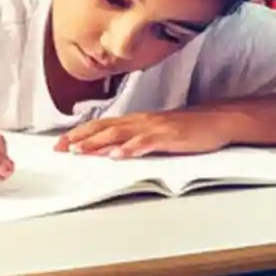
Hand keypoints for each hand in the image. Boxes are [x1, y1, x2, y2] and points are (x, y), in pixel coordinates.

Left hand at [55, 110, 233, 158]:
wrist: (216, 120)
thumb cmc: (186, 129)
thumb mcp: (154, 133)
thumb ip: (133, 139)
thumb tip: (110, 150)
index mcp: (135, 121)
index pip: (100, 125)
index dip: (79, 133)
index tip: (59, 144)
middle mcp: (139, 121)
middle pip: (104, 128)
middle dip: (80, 138)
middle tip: (60, 148)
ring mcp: (153, 128)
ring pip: (119, 134)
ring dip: (98, 143)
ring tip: (80, 151)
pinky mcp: (168, 136)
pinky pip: (146, 142)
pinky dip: (130, 148)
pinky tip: (118, 155)